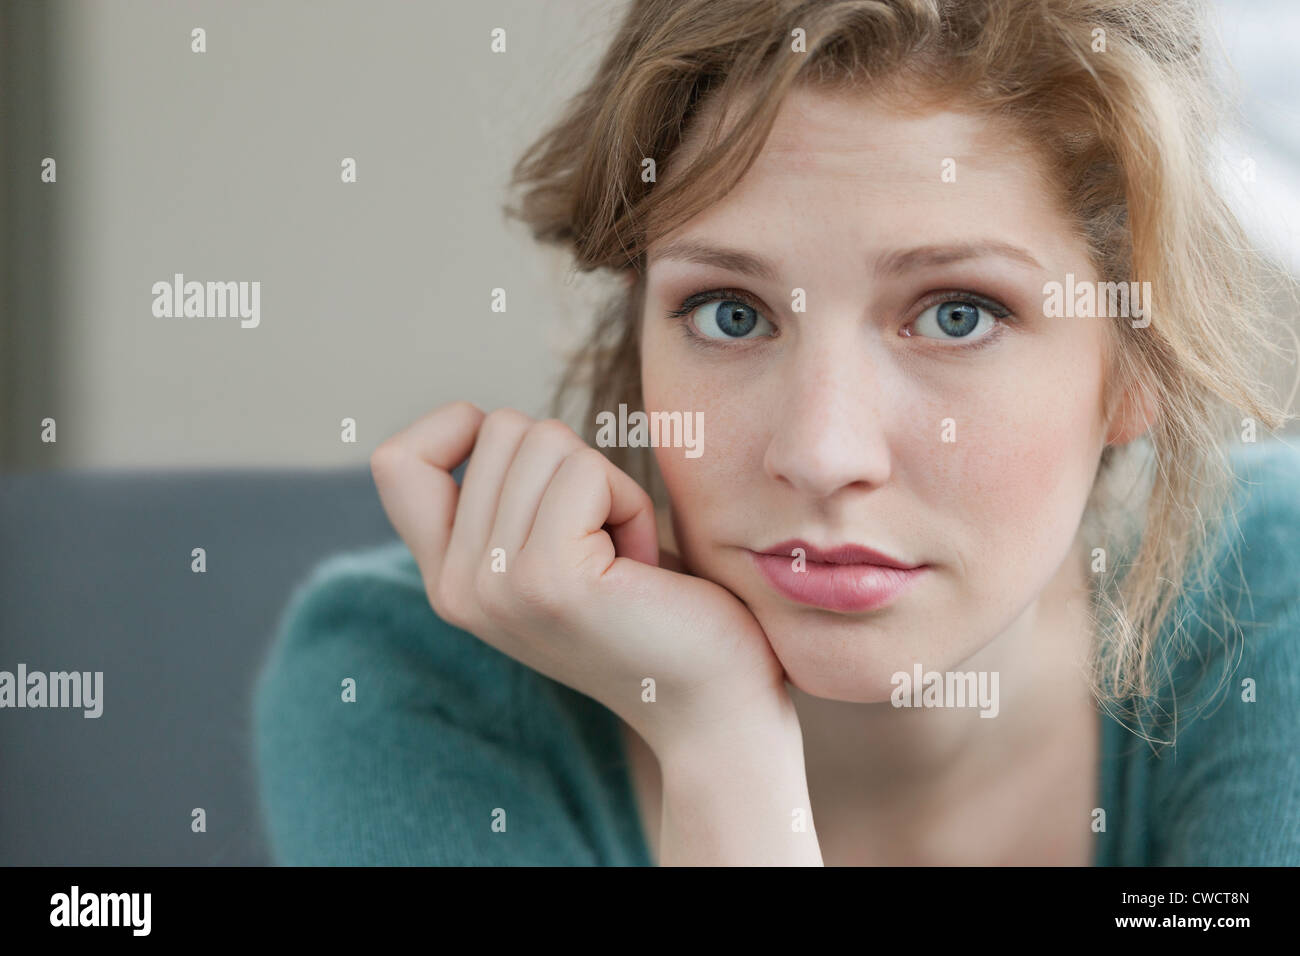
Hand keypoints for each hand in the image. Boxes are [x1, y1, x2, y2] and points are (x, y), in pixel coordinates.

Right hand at [369, 401, 794, 761]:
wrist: (710, 699)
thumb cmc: (651, 606)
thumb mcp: (548, 549)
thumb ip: (501, 502)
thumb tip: (486, 422)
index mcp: (447, 578)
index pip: (395, 461)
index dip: (456, 428)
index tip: (530, 467)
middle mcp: (455, 586)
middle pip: (499, 428)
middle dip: (573, 463)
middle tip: (604, 542)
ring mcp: (495, 584)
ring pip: (543, 439)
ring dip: (607, 484)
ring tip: (623, 557)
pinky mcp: (548, 578)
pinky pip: (585, 471)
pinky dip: (629, 502)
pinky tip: (641, 564)